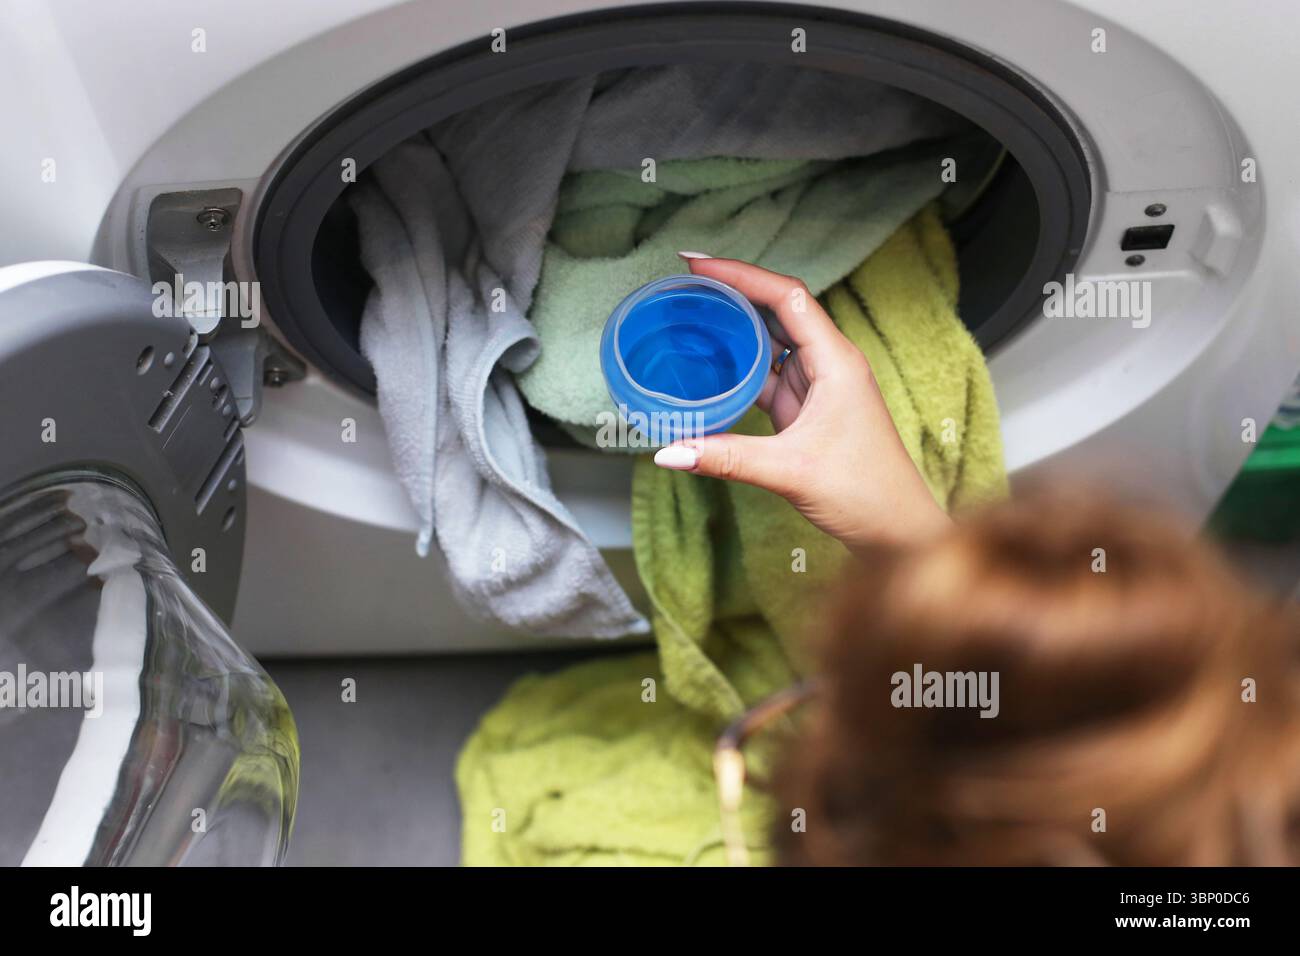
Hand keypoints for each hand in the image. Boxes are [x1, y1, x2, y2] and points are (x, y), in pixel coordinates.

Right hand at [653, 254, 950, 549]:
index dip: (743, 274)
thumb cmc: (865, 494)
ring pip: (771, 344)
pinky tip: (708, 368)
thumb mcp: (789, 471)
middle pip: (778, 311)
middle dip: (733, 292)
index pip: (787, 297)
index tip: (699, 264)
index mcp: (837, 362)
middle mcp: (830, 365)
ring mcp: (819, 388)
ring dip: (734, 329)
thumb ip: (725, 457)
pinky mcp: (808, 412)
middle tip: (685, 281)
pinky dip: (738, 370)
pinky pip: (768, 378)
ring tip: (690, 315)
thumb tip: (668, 451)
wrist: (897, 532)